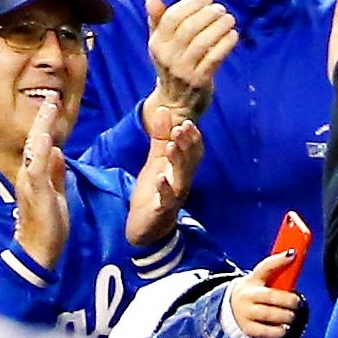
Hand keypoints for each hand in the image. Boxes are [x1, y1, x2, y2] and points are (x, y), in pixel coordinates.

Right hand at [11, 99, 68, 269]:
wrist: (36, 252)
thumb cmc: (46, 227)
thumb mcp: (56, 195)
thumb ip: (56, 173)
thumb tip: (57, 151)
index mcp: (34, 175)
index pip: (40, 144)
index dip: (46, 123)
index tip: (53, 104)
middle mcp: (27, 175)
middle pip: (35, 140)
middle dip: (43, 118)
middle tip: (52, 97)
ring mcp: (29, 184)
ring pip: (34, 149)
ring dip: (42, 128)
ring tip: (49, 108)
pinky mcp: (35, 194)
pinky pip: (36, 170)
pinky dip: (40, 153)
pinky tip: (46, 139)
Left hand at [124, 102, 202, 247]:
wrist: (145, 228)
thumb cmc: (154, 193)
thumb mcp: (155, 161)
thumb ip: (160, 138)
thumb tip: (163, 109)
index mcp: (180, 170)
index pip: (192, 152)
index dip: (192, 138)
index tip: (187, 122)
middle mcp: (181, 183)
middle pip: (190, 162)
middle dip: (186, 145)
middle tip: (180, 128)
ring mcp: (174, 198)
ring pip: (181, 178)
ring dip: (178, 161)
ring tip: (171, 145)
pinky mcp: (161, 211)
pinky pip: (166, 200)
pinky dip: (165, 189)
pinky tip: (160, 179)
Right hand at [143, 0, 236, 124]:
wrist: (175, 101)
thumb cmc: (171, 64)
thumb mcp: (160, 44)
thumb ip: (157, 20)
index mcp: (156, 44)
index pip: (172, 17)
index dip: (191, 4)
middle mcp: (167, 57)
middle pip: (188, 28)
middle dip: (208, 14)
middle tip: (220, 9)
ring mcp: (183, 70)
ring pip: (203, 42)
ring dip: (219, 26)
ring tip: (229, 19)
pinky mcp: (199, 81)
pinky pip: (215, 58)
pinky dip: (226, 44)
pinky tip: (233, 34)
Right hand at [229, 250, 301, 337]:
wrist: (231, 311)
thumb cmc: (255, 294)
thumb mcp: (261, 281)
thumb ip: (277, 274)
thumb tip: (296, 258)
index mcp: (253, 279)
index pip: (265, 267)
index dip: (279, 260)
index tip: (293, 254)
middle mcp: (247, 295)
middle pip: (271, 296)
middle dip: (289, 300)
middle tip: (297, 303)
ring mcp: (246, 313)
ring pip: (269, 314)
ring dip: (286, 316)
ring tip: (291, 316)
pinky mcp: (248, 329)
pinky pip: (267, 332)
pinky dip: (279, 330)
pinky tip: (284, 328)